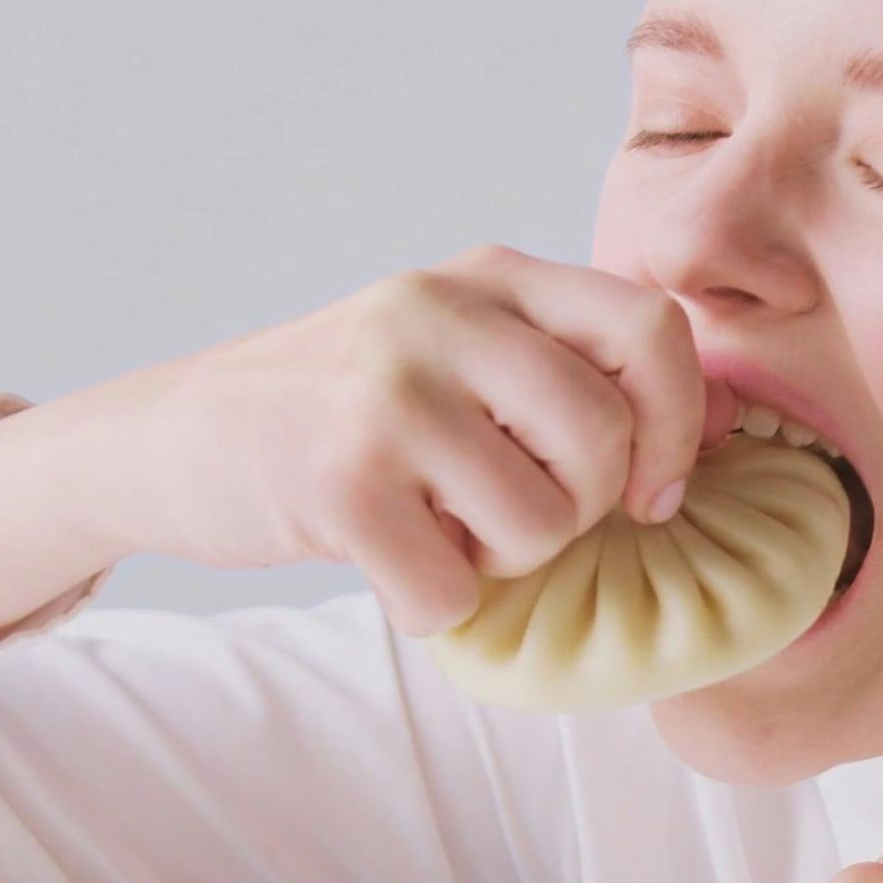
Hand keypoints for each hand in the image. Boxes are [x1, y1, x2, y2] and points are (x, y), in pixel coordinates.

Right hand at [61, 244, 735, 632]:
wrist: (171, 437)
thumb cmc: (338, 410)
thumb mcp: (449, 347)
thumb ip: (558, 367)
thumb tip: (712, 435)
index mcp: (488, 277)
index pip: (652, 327)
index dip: (680, 423)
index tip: (653, 489)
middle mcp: (442, 314)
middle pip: (606, 439)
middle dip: (580, 510)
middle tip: (513, 519)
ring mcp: (388, 392)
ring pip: (540, 526)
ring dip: (498, 563)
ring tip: (434, 528)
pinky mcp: (339, 479)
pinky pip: (452, 590)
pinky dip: (428, 605)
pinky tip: (383, 560)